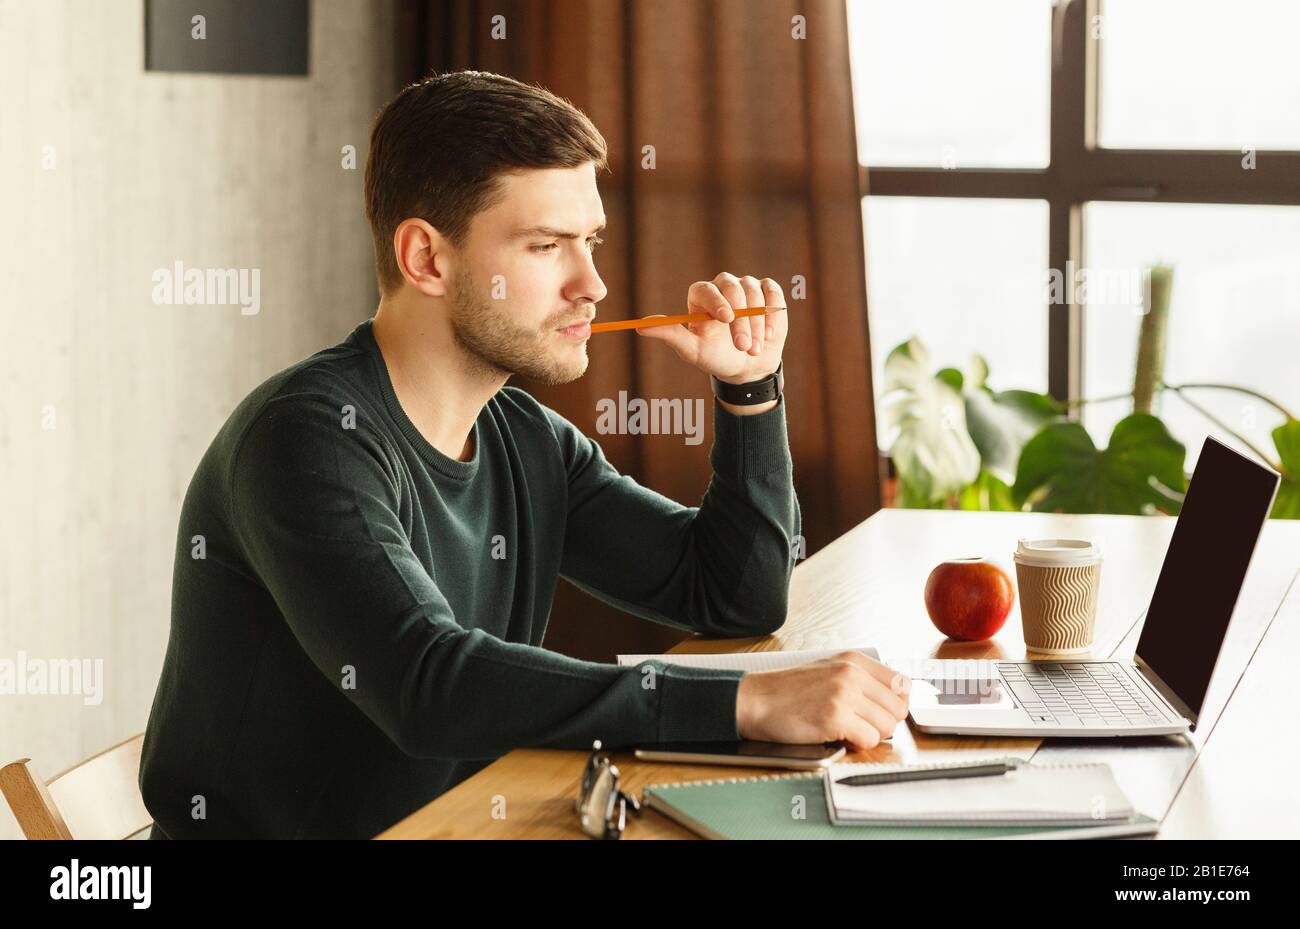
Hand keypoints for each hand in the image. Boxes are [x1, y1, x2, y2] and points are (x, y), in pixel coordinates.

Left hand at [635, 273, 787, 384]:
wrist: (747, 367)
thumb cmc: (715, 358)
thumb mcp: (692, 350)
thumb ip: (669, 335)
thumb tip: (640, 327)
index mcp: (701, 296)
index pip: (705, 289)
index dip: (717, 301)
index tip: (727, 318)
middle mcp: (723, 287)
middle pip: (733, 289)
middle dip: (741, 320)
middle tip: (743, 346)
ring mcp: (747, 288)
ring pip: (754, 294)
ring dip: (757, 324)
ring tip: (754, 349)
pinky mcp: (768, 293)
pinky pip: (772, 294)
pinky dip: (772, 313)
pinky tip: (769, 334)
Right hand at [735, 652, 911, 751]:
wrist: (755, 700)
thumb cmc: (787, 691)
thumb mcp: (828, 671)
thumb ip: (860, 680)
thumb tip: (893, 700)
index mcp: (853, 660)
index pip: (901, 683)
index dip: (895, 704)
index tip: (881, 712)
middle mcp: (852, 673)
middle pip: (898, 708)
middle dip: (884, 723)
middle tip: (861, 726)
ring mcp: (844, 694)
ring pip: (887, 726)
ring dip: (869, 734)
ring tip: (847, 730)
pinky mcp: (835, 717)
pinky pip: (869, 739)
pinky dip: (857, 744)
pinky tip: (838, 736)